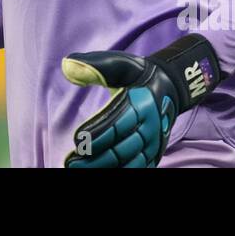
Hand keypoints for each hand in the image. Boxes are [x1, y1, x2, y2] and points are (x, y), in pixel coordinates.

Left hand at [62, 34, 219, 167]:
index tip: (77, 140)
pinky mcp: (155, 152)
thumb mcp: (117, 63)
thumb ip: (92, 65)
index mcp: (141, 103)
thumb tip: (67, 65)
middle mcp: (151, 126)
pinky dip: (121, 171)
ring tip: (80, 169)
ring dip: (104, 168)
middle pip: (122, 148)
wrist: (168, 86)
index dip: (97, 135)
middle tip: (72, 162)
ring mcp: (154, 142)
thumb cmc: (136, 74)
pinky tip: (101, 171)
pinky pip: (139, 167)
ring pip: (130, 162)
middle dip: (95, 158)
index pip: (117, 124)